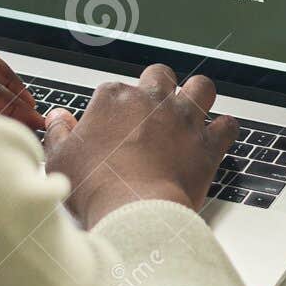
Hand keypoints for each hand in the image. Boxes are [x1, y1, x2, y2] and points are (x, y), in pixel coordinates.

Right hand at [42, 64, 236, 226]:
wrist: (135, 211)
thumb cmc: (96, 188)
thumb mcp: (61, 159)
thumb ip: (58, 133)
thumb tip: (58, 117)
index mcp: (114, 99)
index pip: (115, 90)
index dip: (115, 108)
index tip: (113, 125)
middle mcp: (151, 101)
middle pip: (160, 75)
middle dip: (159, 85)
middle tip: (155, 107)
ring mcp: (183, 119)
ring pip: (201, 87)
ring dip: (198, 95)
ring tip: (193, 109)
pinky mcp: (207, 142)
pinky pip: (228, 125)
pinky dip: (224, 129)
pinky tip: (218, 135)